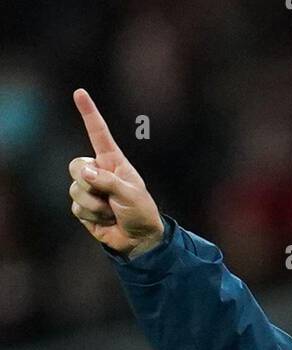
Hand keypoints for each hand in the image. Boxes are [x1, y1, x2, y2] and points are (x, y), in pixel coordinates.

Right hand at [69, 88, 164, 257]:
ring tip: (112, 211)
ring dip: (95, 205)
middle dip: (88, 182)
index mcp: (113, 162)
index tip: (80, 93)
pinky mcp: (83, 207)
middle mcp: (98, 171)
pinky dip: (92, 216)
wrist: (138, 240)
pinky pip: (77, 207)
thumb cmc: (141, 212)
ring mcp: (89, 189)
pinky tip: (105, 220)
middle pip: (76, 165)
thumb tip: (85, 174)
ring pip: (76, 189)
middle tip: (108, 196)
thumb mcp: (130, 194)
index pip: (98, 133)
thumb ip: (108, 182)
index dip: (89, 113)